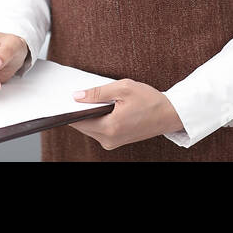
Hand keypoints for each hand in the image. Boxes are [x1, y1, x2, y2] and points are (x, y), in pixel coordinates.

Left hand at [67, 79, 183, 149]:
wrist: (169, 114)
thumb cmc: (149, 100)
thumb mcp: (123, 88)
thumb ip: (98, 92)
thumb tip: (77, 96)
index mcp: (110, 127)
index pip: (79, 121)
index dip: (70, 109)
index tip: (63, 99)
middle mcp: (109, 139)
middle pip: (83, 126)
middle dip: (79, 111)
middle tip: (77, 95)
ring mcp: (113, 143)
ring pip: (90, 129)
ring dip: (88, 115)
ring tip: (93, 99)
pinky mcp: (116, 142)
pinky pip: (99, 131)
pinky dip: (97, 120)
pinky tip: (101, 108)